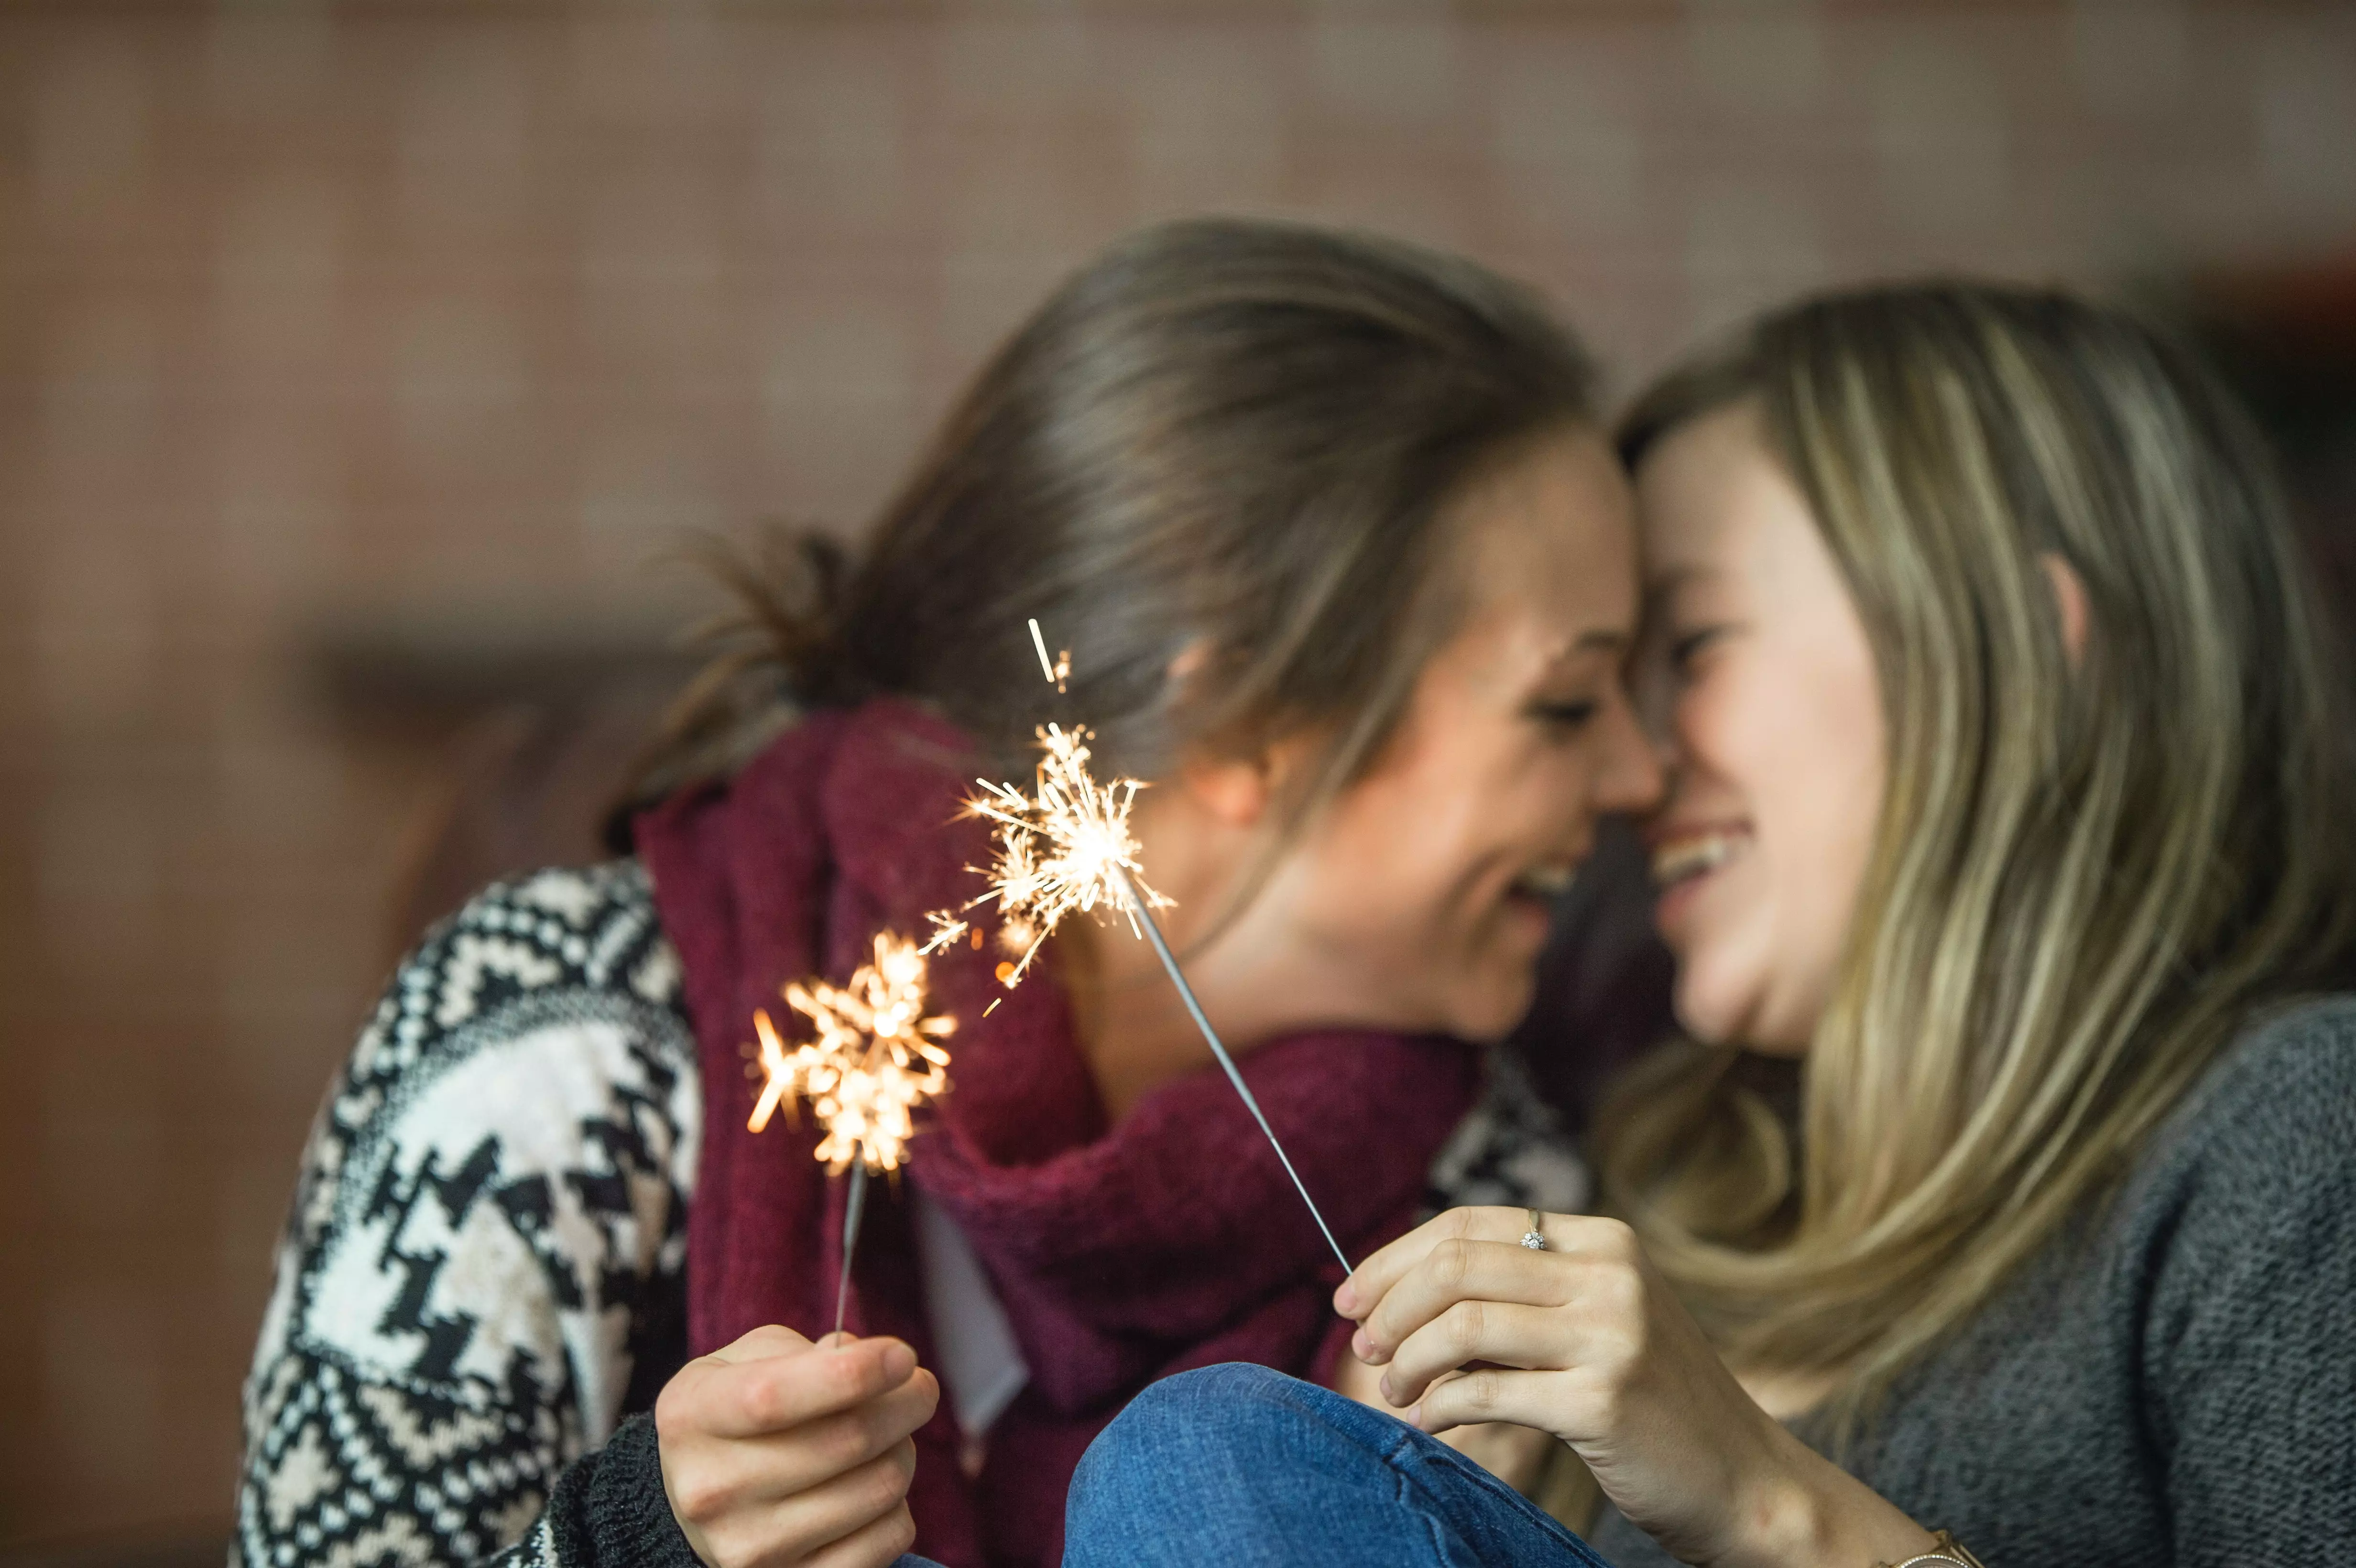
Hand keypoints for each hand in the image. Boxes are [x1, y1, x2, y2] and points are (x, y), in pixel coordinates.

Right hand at [655, 1324, 940, 1567]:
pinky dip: (898, 1506)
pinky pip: (889, 1538)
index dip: (853, 1373)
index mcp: (693, 1416)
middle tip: (918, 1388)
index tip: (902, 1356)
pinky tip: (871, 1486)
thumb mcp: (748, 1360)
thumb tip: (870, 1362)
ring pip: (879, 1488)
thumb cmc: (738, 1409)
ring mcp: (750, 1547)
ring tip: (888, 1438)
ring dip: (903, 1452)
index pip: (775, 1398)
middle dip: (907, 1404)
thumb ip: (804, 1351)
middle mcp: (713, 1489)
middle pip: (847, 1441)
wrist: (703, 1493)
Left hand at [1333, 1207, 1933, 1567]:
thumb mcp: (1596, 1324)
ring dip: (1408, 1359)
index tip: (1351, 1295)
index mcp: (1605, 1241)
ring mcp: (1613, 1336)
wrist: (1746, 1482)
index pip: (1471, 1225)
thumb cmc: (1654, 1405)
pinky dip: (1442, 1407)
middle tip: (1362, 1346)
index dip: (1396, 1257)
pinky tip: (1429, 1421)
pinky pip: (1488, 1393)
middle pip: (1457, 1266)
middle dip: (1389, 1305)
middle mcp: (1612, 1275)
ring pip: (1463, 1325)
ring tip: (1393, 1389)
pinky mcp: (1604, 1401)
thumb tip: (1397, 1289)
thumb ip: (1520, 1297)